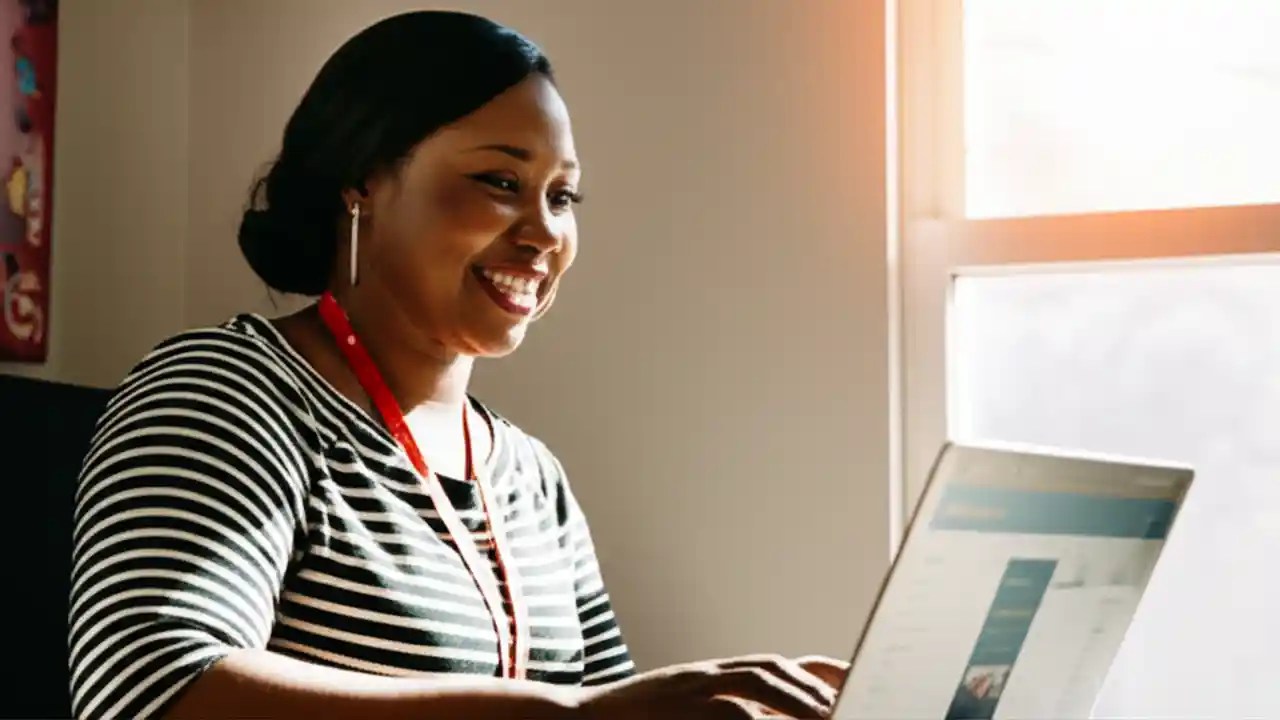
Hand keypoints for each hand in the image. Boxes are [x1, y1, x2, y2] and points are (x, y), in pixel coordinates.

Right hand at [577, 653, 849, 718]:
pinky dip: (756, 718)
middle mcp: (711, 674)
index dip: (824, 670)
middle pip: (776, 669)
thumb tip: (783, 712)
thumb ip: (737, 711)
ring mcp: (694, 687)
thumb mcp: (692, 710)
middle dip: (818, 686)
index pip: (783, 664)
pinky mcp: (680, 705)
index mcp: (719, 675)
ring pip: (758, 681)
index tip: (863, 680)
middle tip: (859, 700)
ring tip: (829, 714)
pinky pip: (729, 710)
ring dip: (798, 697)